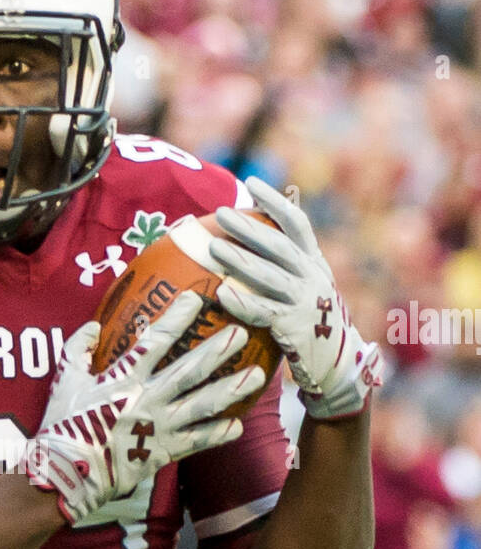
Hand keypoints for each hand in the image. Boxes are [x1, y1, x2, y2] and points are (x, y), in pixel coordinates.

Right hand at [25, 291, 265, 522]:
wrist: (68, 474)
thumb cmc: (63, 426)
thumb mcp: (64, 382)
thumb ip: (78, 349)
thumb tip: (95, 326)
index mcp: (123, 379)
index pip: (155, 342)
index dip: (177, 318)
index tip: (197, 299)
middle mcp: (147, 399)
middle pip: (188, 371)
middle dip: (216, 351)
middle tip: (241, 334)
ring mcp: (158, 427)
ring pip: (201, 405)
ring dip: (230, 389)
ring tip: (257, 377)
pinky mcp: (162, 452)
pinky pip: (195, 442)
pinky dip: (216, 434)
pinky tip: (237, 426)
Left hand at [210, 176, 382, 420]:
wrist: (335, 365)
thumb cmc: (310, 321)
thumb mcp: (306, 286)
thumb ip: (288, 260)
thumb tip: (256, 231)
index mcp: (314, 262)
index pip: (297, 223)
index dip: (275, 201)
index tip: (250, 182)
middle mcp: (313, 278)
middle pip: (279, 246)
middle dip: (249, 227)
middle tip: (221, 213)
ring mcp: (305, 303)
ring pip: (270, 276)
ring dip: (241, 260)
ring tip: (213, 247)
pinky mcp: (294, 328)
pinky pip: (264, 312)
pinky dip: (243, 303)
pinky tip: (222, 294)